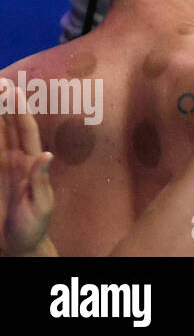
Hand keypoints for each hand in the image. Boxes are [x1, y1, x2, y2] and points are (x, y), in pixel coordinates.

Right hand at [0, 81, 55, 255]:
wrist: (17, 246)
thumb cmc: (32, 227)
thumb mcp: (39, 205)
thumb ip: (39, 180)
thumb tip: (47, 155)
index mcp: (30, 162)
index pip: (25, 130)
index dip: (19, 109)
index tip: (12, 90)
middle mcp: (15, 159)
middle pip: (7, 126)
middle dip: (2, 104)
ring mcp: (0, 166)